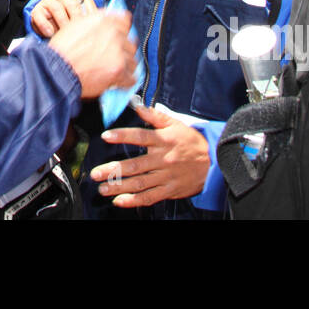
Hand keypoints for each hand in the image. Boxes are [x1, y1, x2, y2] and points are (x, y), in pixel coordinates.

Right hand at [30, 0, 96, 37]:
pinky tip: (50, 34)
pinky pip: (41, 16)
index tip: (94, 27)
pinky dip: (46, 27)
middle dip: (77, 21)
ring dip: (62, 24)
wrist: (49, 23)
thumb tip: (107, 20)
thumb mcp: (82, 14)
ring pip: (57, 8)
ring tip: (65, 35)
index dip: (90, 14)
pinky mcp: (37, 9)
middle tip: (80, 35)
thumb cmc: (69, 20)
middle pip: (72, 4)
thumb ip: (92, 15)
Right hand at [48, 9, 135, 97]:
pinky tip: (117, 81)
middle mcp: (113, 33)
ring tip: (114, 71)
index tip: (121, 37)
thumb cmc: (61, 51)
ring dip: (125, 66)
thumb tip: (104, 26)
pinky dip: (125, 82)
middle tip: (114, 58)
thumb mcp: (75, 26)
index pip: (125, 21)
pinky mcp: (118, 70)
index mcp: (103, 20)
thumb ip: (93, 23)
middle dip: (123, 51)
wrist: (56, 69)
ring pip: (132, 60)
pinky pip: (131, 78)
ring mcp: (117, 52)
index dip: (122, 31)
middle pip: (130, 42)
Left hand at [89, 103, 209, 206]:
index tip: (106, 136)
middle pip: (135, 165)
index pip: (140, 137)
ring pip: (139, 183)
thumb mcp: (176, 124)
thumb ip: (155, 117)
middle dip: (114, 170)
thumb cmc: (191, 142)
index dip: (123, 136)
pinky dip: (134, 201)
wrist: (212, 163)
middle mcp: (162, 159)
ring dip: (119, 187)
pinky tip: (119, 201)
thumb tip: (138, 106)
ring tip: (102, 189)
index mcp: (163, 141)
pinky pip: (149, 197)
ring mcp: (165, 177)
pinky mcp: (168, 190)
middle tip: (96, 173)